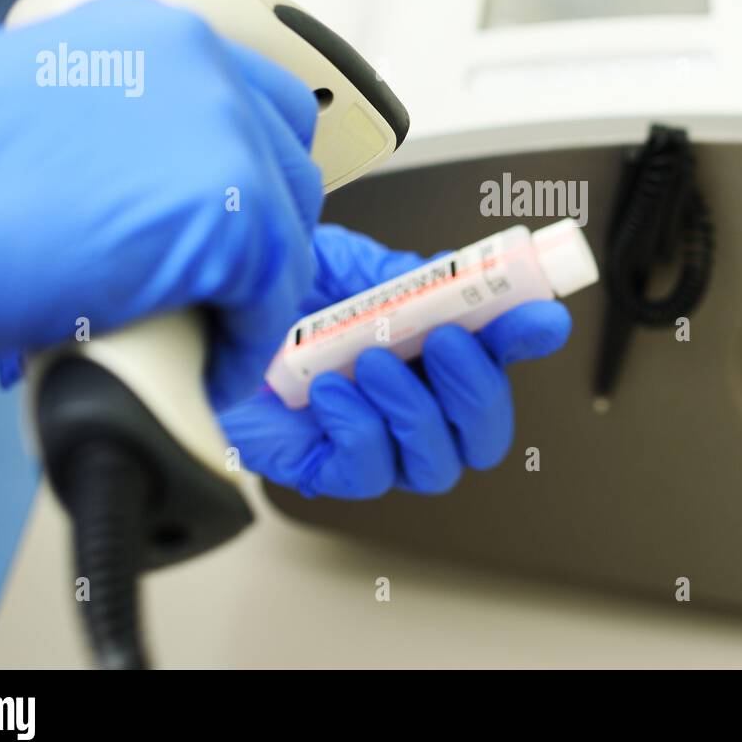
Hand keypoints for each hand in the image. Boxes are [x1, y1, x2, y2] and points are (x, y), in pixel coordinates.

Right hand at [0, 0, 323, 408]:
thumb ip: (127, 141)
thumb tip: (164, 203)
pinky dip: (243, 342)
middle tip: (231, 290)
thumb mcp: (52, 124)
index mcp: (155, 37)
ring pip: (287, 233)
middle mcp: (199, 66)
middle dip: (263, 236)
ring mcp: (222, 132)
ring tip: (214, 334)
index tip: (242, 231)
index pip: (262, 108)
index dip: (254, 181)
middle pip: (287, 166)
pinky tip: (207, 367)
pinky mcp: (228, 210)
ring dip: (256, 291)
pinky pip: (271, 295)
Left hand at [218, 224, 572, 497]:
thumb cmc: (273, 297)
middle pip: (482, 438)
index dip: (526, 343)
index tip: (541, 317)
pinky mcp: (322, 467)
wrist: (200, 314)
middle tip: (448, 342)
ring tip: (373, 361)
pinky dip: (358, 431)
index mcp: (426, 356)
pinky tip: (331, 390)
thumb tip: (473, 276)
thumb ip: (415, 278)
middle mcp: (408, 405)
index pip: (498, 363)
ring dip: (414, 410)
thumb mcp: (353, 268)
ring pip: (434, 465)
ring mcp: (370, 441)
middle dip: (477, 392)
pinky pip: (364, 473)